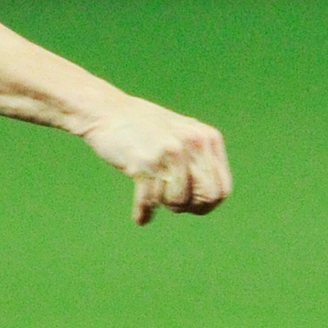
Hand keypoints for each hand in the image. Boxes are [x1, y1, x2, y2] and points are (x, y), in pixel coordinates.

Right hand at [79, 93, 231, 224]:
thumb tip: (213, 200)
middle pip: (206, 197)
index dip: (207, 204)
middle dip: (188, 206)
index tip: (190, 204)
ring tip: (151, 193)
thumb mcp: (182, 134)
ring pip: (178, 201)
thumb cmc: (144, 127)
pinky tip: (140, 218)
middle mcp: (193, 143)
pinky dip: (143, 213)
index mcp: (207, 138)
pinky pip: (149, 201)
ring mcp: (169, 151)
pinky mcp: (144, 161)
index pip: (222, 189)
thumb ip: (200, 159)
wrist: (106, 110)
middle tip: (171, 203)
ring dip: (162, 203)